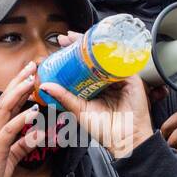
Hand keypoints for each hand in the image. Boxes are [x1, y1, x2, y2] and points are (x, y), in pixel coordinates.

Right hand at [0, 61, 43, 176]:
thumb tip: (38, 134)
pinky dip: (21, 120)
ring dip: (18, 94)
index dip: (17, 88)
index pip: (6, 103)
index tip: (30, 75)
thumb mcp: (11, 158)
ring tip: (32, 81)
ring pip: (4, 109)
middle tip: (32, 66)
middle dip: (18, 82)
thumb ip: (23, 145)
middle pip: (4, 99)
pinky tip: (33, 112)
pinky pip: (8, 131)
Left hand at [39, 37, 153, 157]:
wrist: (124, 139)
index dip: (72, 54)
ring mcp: (119, 76)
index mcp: (95, 86)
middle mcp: (107, 79)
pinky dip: (110, 51)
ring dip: (92, 44)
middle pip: (93, 56)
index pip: (82, 65)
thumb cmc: (104, 129)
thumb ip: (63, 97)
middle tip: (66, 38)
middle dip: (79, 44)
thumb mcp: (79, 110)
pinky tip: (99, 45)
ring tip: (77, 37)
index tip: (60, 44)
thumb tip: (45, 86)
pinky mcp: (131, 77)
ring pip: (105, 54)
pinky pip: (121, 59)